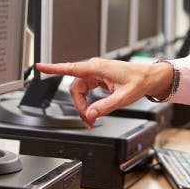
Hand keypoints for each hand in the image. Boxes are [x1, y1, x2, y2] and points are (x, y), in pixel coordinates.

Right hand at [35, 58, 172, 127]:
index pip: (71, 68)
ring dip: (83, 106)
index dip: (54, 69)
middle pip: (75, 89)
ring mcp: (95, 73)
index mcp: (98, 68)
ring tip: (92, 120)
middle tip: (89, 121)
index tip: (40, 67)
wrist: (149, 77)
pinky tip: (94, 111)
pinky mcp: (98, 78)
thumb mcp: (123, 97)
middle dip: (79, 106)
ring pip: (80, 92)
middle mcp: (94, 69)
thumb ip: (105, 106)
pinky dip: (88, 102)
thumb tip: (90, 115)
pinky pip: (86, 91)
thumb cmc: (139, 82)